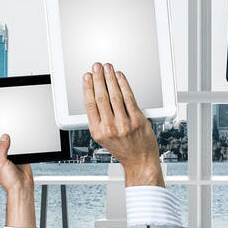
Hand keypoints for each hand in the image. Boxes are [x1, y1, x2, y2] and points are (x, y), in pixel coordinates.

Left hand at [0, 134, 35, 227]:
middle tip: (7, 138)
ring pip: (13, 147)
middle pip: (3, 146)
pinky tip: (22, 150)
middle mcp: (2, 160)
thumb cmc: (9, 181)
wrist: (23, 186)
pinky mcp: (21, 158)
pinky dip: (22, 148)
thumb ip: (2, 149)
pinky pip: (21, 150)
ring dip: (15, 146)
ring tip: (15, 146)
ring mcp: (12, 159)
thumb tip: (4, 138)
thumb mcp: (1, 163)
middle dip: (6, 143)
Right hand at [82, 62, 162, 187]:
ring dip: (111, 79)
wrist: (140, 160)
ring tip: (108, 68)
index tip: (87, 77)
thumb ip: (99, 119)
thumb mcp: (103, 138)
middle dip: (98, 79)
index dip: (87, 88)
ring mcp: (124, 124)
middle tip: (96, 67)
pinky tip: (121, 77)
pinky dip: (124, 85)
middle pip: (101, 97)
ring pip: (115, 95)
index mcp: (97, 132)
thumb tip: (95, 96)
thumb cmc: (123, 148)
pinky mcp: (137, 120)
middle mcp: (109, 128)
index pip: (89, 105)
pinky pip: (129, 98)